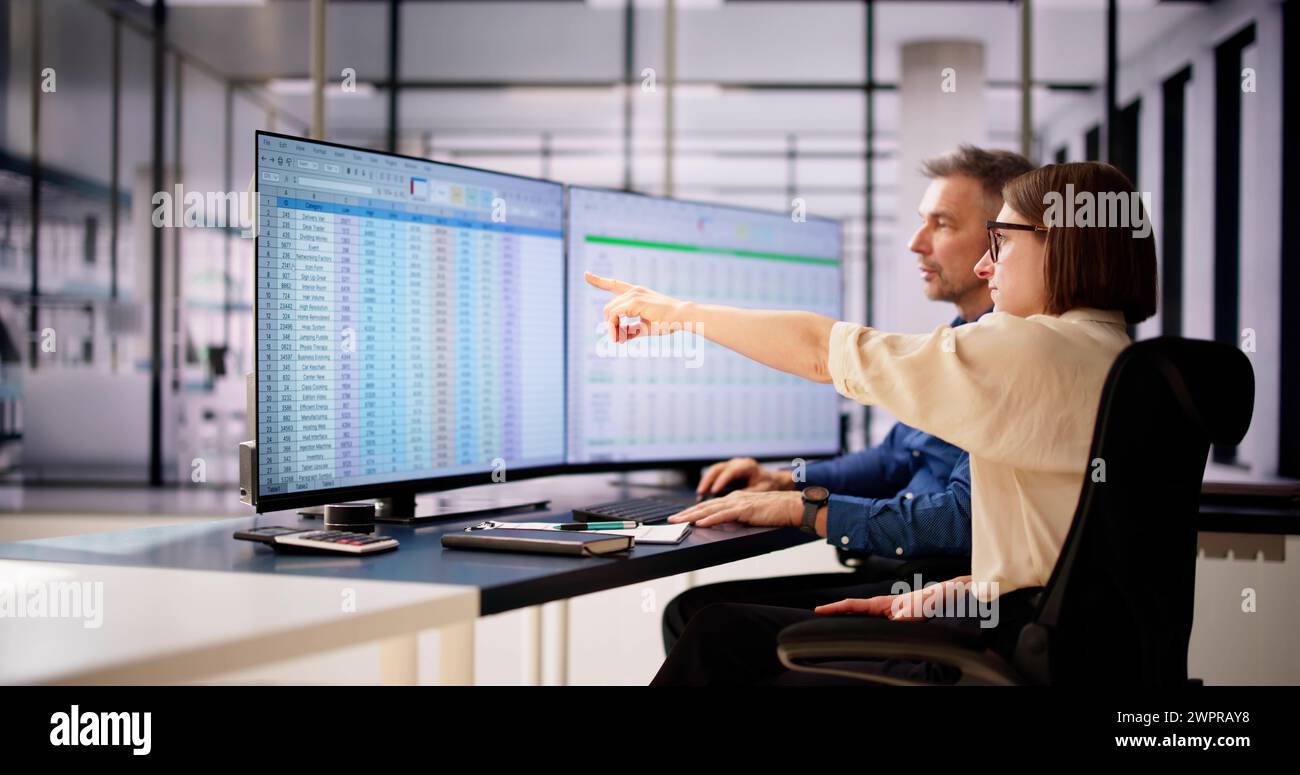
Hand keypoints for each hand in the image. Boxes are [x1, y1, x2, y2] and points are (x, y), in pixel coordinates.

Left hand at [584, 271, 687, 343]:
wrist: (682, 317)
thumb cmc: (668, 322)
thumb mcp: (645, 327)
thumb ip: (630, 331)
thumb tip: (618, 338)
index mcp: (636, 294)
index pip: (613, 284)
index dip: (598, 280)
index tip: (585, 274)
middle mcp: (634, 291)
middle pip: (608, 308)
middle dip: (609, 325)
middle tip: (618, 340)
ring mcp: (634, 294)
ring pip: (609, 311)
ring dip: (611, 328)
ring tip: (619, 340)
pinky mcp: (635, 301)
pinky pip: (615, 314)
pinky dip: (614, 327)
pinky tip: (619, 337)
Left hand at [666, 490, 802, 528]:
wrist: (792, 506)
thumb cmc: (776, 512)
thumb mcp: (753, 514)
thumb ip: (739, 516)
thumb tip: (726, 524)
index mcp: (735, 499)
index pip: (709, 506)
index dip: (693, 511)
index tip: (680, 517)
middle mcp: (734, 498)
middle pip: (705, 506)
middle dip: (686, 513)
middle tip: (670, 519)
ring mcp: (739, 503)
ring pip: (710, 509)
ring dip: (692, 515)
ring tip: (679, 521)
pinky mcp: (745, 510)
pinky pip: (724, 515)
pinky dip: (710, 519)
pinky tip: (700, 523)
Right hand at [696, 457, 794, 496]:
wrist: (771, 479)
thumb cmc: (768, 485)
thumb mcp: (761, 490)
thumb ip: (747, 494)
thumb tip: (733, 502)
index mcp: (747, 466)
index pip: (731, 472)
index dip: (721, 481)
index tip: (714, 492)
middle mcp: (736, 463)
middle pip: (717, 469)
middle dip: (707, 481)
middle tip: (701, 493)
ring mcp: (730, 465)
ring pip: (713, 471)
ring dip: (705, 483)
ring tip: (699, 495)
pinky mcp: (726, 471)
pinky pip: (713, 475)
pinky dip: (707, 484)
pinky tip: (703, 494)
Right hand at [814, 586, 931, 620]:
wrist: (933, 600)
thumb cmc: (922, 603)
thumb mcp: (910, 615)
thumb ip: (897, 623)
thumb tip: (888, 629)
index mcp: (878, 603)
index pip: (851, 605)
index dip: (834, 608)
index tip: (819, 610)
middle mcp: (876, 606)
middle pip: (850, 609)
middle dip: (833, 611)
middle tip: (816, 616)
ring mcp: (880, 611)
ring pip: (856, 614)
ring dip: (843, 616)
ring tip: (827, 623)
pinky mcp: (885, 617)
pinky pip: (865, 619)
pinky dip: (854, 621)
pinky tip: (850, 628)